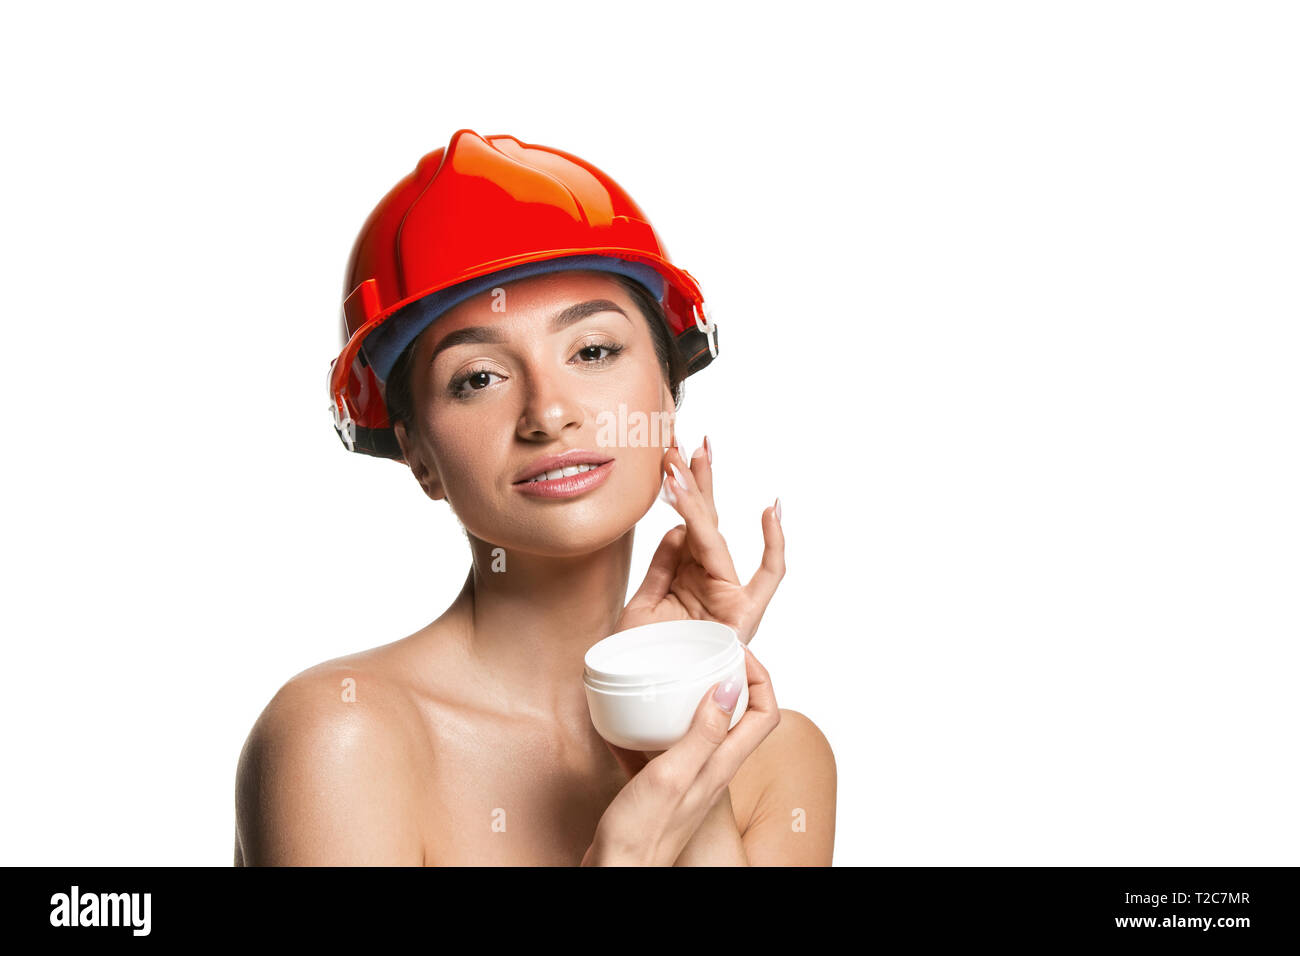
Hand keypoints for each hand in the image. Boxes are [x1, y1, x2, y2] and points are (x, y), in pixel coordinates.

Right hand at [581, 644, 779, 865]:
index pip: (764, 715)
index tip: (735, 653)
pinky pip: (662, 746)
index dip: (760, 678)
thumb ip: (702, 734)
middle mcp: (710, 770)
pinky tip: (625, 719)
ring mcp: (687, 778)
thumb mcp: (673, 775)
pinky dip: (649, 727)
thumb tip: (731, 689)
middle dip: (730, 679)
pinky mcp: (660, 786)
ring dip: (691, 699)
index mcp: (721, 765)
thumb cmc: (642, 834)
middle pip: (739, 717)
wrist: (616, 873)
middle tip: (709, 655)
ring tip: (671, 676)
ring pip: (701, 729)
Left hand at [617, 435, 784, 644]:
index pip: (686, 531)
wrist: (646, 707)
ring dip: (700, 496)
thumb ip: (662, 568)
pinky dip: (773, 542)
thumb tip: (678, 530)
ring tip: (685, 460)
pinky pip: (768, 574)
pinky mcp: (742, 615)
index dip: (687, 496)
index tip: (674, 460)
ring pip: (717, 536)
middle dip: (697, 479)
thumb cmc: (644, 663)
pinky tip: (771, 509)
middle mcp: (708, 584)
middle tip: (686, 438)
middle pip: (705, 521)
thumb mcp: (641, 608)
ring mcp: (727, 598)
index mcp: (685, 581)